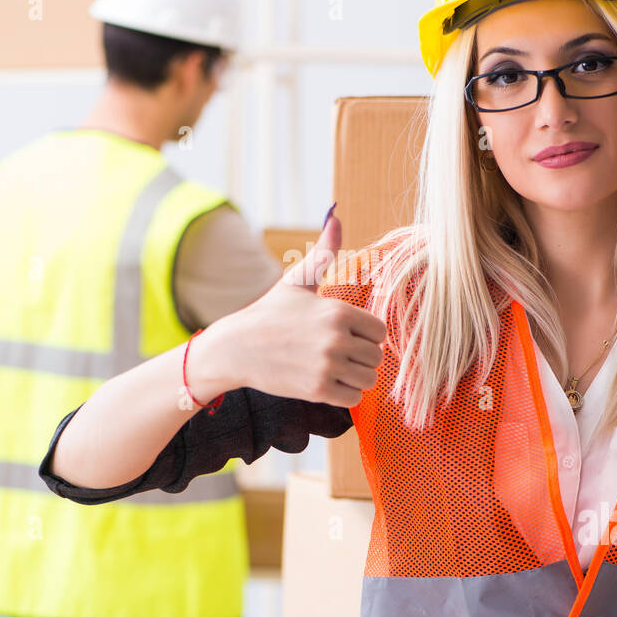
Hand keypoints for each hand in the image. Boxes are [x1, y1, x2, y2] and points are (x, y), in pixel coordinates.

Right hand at [206, 209, 386, 406]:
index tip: (346, 336)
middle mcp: (336, 338)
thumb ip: (323, 253)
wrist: (236, 348)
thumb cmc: (270, 314)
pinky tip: (325, 382)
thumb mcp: (297, 282)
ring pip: (368, 380)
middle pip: (376, 357)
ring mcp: (327, 365)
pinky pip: (353, 399)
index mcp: (338, 311)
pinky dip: (343, 394)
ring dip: (354, 378)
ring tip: (332, 369)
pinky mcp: (317, 390)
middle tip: (336, 355)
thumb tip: (336, 216)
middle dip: (360, 358)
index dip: (366, 335)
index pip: (379, 331)